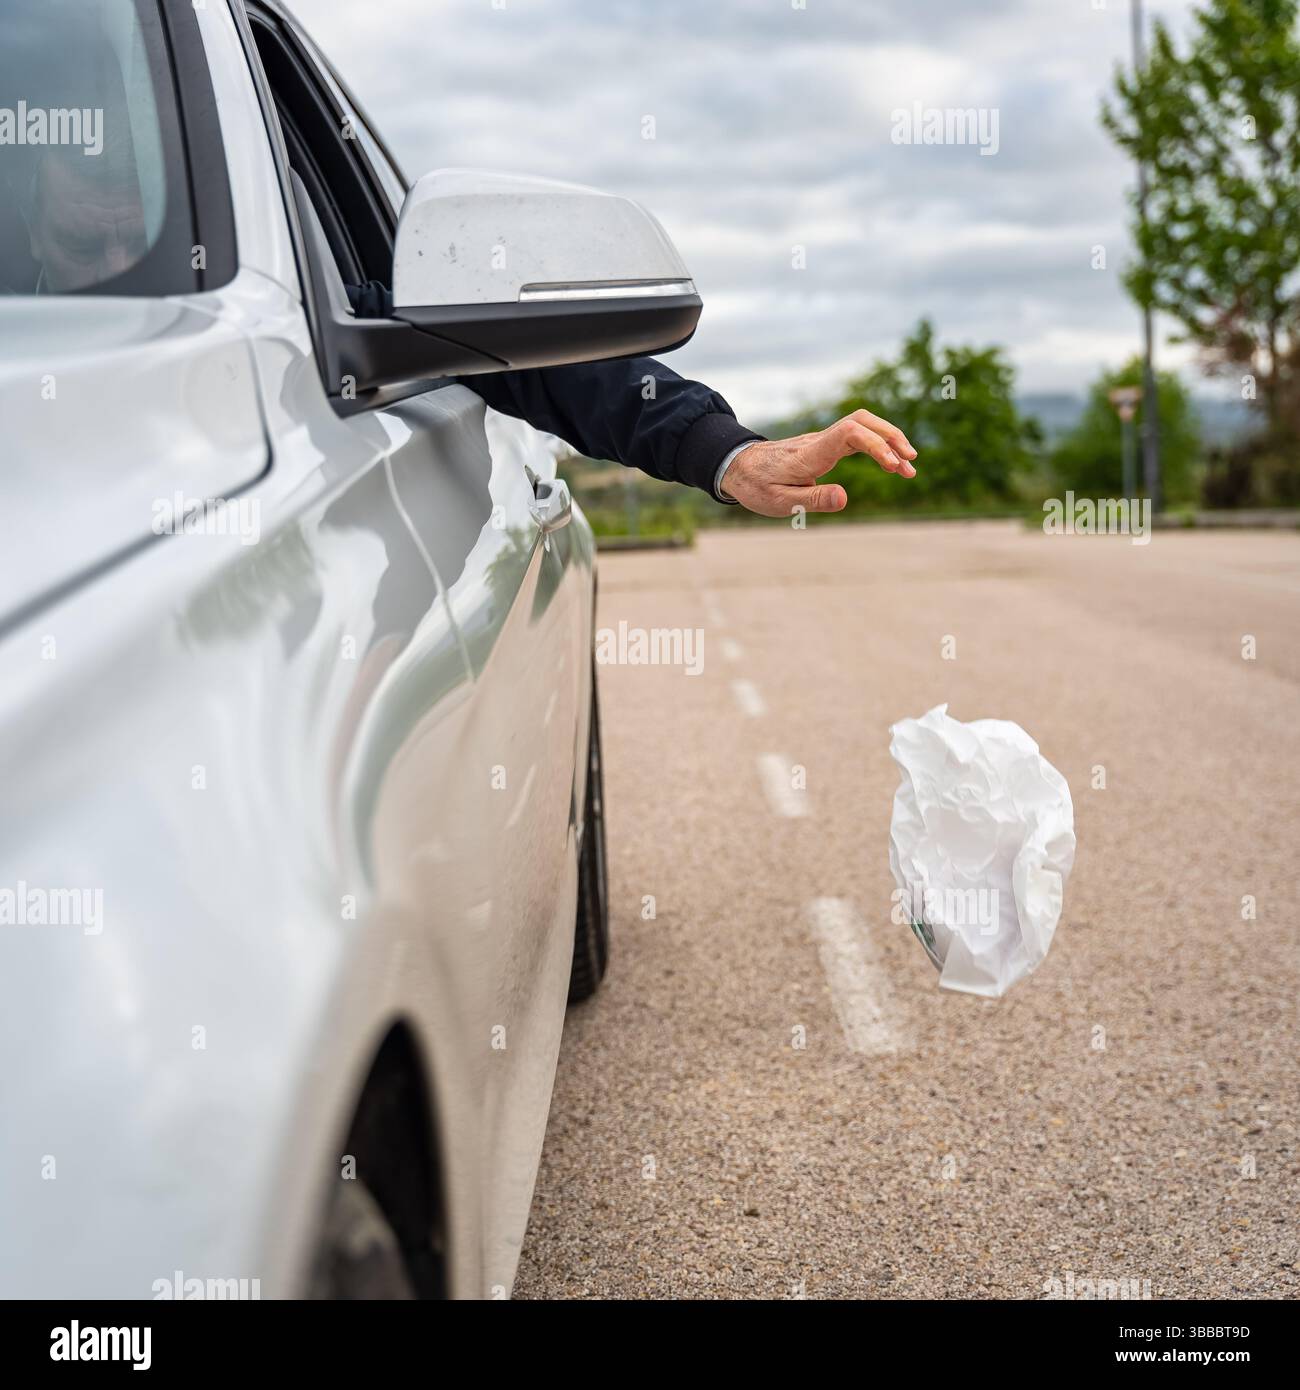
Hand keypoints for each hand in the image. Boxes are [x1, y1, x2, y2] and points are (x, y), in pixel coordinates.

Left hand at [721, 409, 916, 516]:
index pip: (850, 433)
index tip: (892, 466)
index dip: (876, 445)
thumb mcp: (780, 502)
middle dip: (891, 437)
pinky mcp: (824, 444)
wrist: (738, 467)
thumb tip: (845, 499)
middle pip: (862, 420)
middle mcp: (819, 440)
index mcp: (810, 454)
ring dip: (888, 441)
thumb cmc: (757, 487)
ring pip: (862, 426)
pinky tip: (890, 463)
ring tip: (908, 469)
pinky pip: (857, 436)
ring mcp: (822, 439)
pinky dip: (877, 445)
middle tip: (911, 463)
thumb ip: (813, 500)